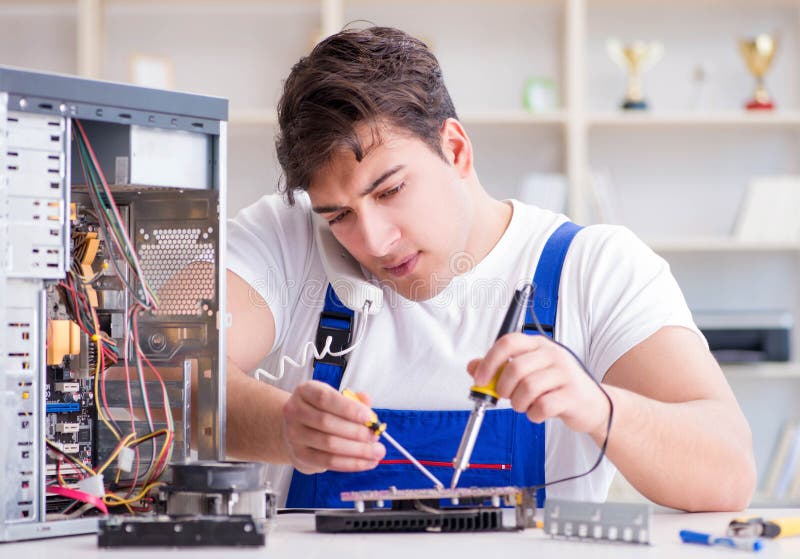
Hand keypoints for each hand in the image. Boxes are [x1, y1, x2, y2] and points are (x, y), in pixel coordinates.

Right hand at [281, 380, 385, 473]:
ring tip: (376, 451)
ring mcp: (294, 435)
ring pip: (329, 444)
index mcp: (305, 391)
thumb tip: (367, 400)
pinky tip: (366, 462)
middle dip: (356, 431)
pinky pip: (328, 461)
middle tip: (375, 436)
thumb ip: (353, 399)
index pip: (325, 398)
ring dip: (357, 450)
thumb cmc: (322, 410)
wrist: (298, 429)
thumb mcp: (336, 398)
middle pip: (327, 423)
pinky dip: (351, 463)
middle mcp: (295, 411)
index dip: (349, 408)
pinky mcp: (300, 455)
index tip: (369, 417)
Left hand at [468, 333, 609, 436]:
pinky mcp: (573, 395)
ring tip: (524, 405)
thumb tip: (472, 366)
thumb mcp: (529, 372)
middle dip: (504, 388)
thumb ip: (500, 369)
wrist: (592, 404)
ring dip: (518, 403)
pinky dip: (534, 414)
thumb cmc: (557, 387)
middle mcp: (553, 355)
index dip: (490, 361)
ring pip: (527, 388)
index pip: (509, 342)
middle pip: (516, 368)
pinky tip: (538, 413)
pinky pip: (542, 406)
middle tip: (506, 396)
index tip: (480, 379)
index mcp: (539, 345)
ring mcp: (565, 374)